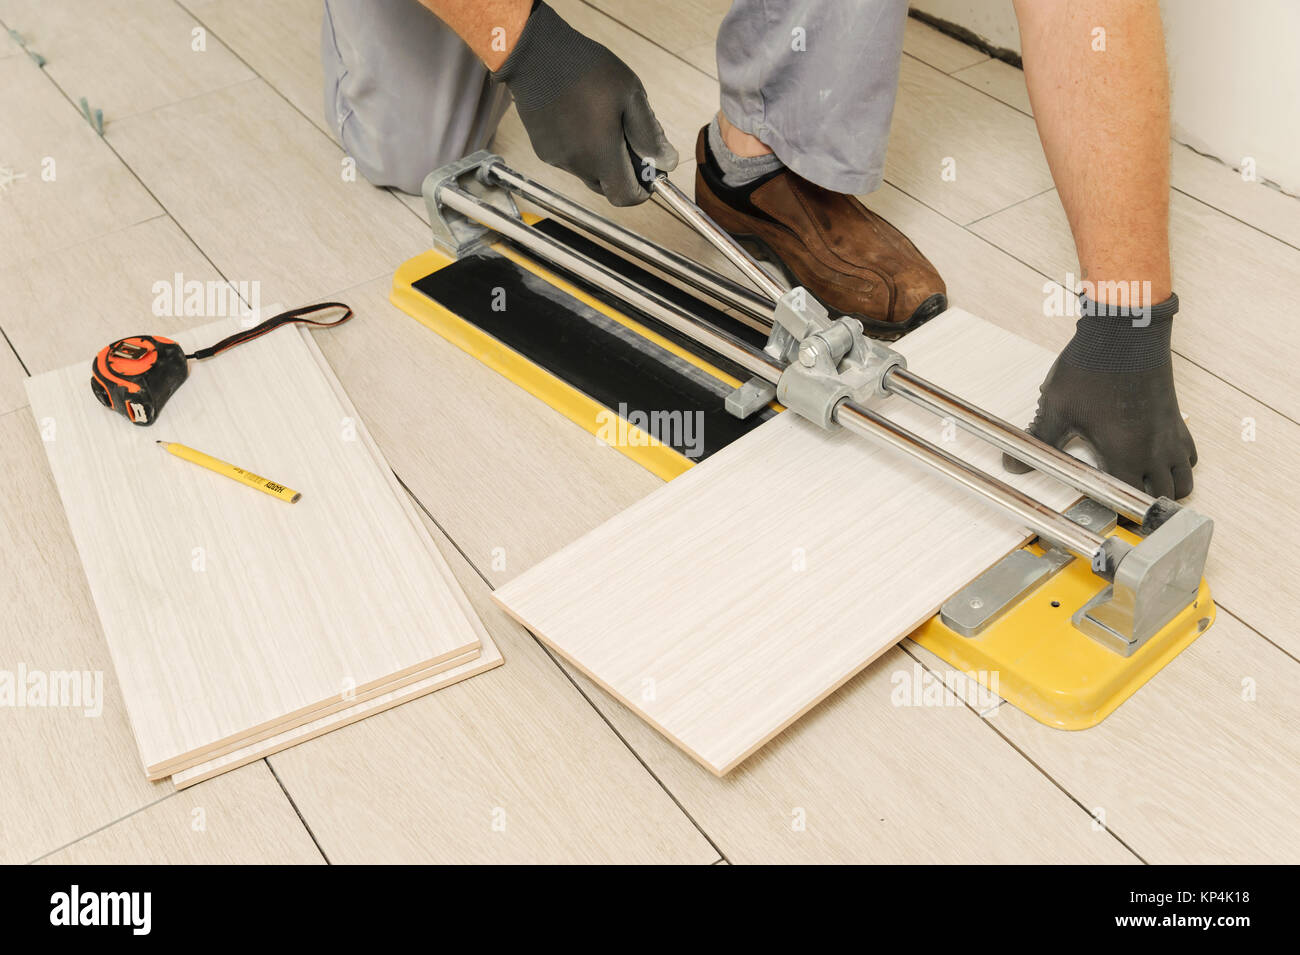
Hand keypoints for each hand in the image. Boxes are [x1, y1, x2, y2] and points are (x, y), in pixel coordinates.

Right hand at [492, 2, 677, 205]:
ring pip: (590, 173)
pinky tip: (581, 119)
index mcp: (601, 153)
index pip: (626, 197)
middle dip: (623, 170)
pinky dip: (582, 149)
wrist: (535, 54)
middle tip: (627, 137)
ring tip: (601, 120)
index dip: (642, 190)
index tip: (648, 172)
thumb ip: (650, 134)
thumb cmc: (585, 69)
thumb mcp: (630, 94)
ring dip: (602, 158)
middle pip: (608, 186)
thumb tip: (666, 163)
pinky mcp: (544, 150)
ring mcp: (557, 159)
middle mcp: (577, 164)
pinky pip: (572, 160)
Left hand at [1003, 295, 1196, 499]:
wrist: (1125, 331)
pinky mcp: (1176, 417)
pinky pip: (1190, 453)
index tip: (1106, 511)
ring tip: (1143, 484)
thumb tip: (1013, 464)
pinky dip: (1179, 463)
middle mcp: (1155, 448)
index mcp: (1127, 453)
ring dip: (1168, 486)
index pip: (1133, 500)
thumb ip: (1038, 439)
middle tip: (1125, 502)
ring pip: (1185, 477)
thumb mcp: (1057, 407)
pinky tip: (1154, 456)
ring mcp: (1170, 433)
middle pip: (1167, 495)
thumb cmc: (1093, 367)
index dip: (1120, 510)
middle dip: (1149, 504)